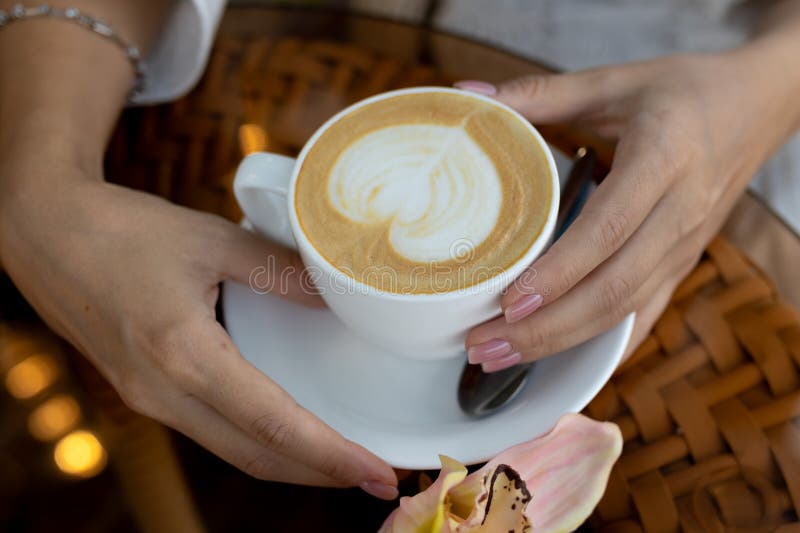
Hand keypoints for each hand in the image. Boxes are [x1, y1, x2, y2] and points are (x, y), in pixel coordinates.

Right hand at [0, 161, 397, 498]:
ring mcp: (149, 400)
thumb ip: (279, 268)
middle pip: (256, 457)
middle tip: (379, 478)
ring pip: (232, 452)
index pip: (273, 426)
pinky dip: (256, 442)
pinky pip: (210, 432)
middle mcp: (163, 392)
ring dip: (290, 464)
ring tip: (342, 460)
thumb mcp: (211, 239)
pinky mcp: (145, 392)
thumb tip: (338, 294)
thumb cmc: (124, 231)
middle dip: (321, 475)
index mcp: (183, 354)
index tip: (378, 472)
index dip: (331, 456)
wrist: (46, 234)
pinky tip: (284, 429)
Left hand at [457, 48, 799, 371]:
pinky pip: (644, 316)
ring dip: (561, 343)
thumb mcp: (615, 81)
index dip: (559, 273)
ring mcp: (684, 247)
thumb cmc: (685, 91)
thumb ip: (541, 94)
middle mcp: (679, 213)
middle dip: (545, 328)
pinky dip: (602, 346)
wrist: (758, 106)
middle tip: (482, 345)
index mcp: (664, 160)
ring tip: (499, 357)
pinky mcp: (683, 264)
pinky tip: (558, 363)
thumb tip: (469, 98)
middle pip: (613, 288)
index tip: (509, 303)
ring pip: (625, 311)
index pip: (608, 230)